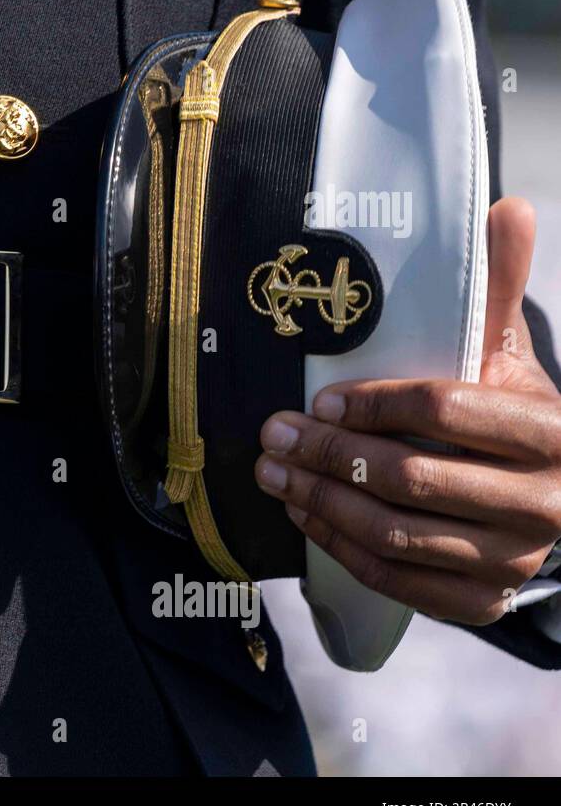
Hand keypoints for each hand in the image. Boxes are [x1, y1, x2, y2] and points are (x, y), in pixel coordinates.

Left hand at [254, 197, 560, 625]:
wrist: (545, 492)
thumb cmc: (506, 413)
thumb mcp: (504, 353)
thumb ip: (494, 287)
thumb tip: (507, 206)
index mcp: (549, 431)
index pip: (443, 409)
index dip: (372, 403)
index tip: (320, 398)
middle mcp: (542, 502)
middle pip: (409, 476)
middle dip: (326, 454)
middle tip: (273, 435)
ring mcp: (513, 558)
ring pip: (394, 532)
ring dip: (320, 502)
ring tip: (273, 474)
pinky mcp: (482, 599)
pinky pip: (396, 578)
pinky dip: (340, 548)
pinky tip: (304, 517)